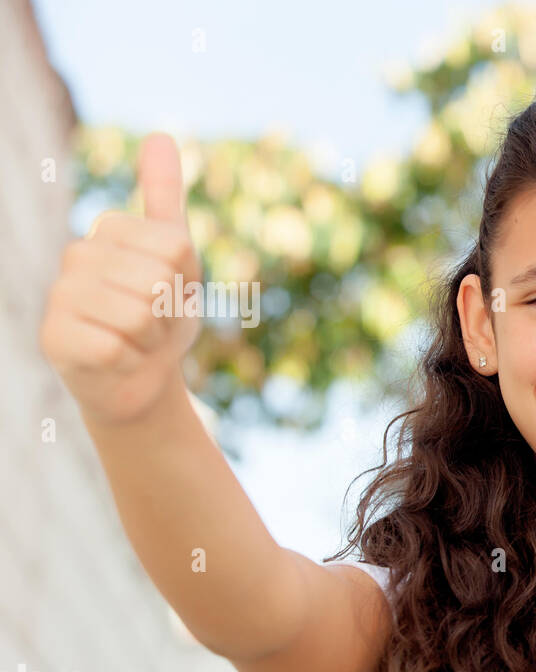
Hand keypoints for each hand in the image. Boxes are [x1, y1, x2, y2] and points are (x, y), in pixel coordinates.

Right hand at [39, 131, 203, 426]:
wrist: (144, 377)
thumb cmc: (161, 316)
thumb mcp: (176, 256)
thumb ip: (164, 198)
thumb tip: (158, 135)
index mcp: (108, 232)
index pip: (175, 246)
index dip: (186, 280)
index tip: (170, 293)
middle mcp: (76, 257)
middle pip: (157, 280)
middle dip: (169, 313)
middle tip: (153, 324)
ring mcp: (60, 296)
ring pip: (138, 314)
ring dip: (152, 339)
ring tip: (137, 340)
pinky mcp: (54, 338)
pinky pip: (116, 348)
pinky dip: (131, 362)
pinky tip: (118, 361)